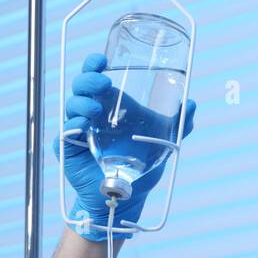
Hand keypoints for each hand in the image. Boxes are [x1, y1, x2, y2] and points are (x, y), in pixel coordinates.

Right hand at [52, 53, 196, 241]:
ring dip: (81, 102)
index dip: (94, 64)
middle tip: (103, 83)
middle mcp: (91, 115)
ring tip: (95, 109)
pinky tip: (82, 125)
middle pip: (81, 87)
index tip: (102, 59)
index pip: (96, 77)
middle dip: (87, 79)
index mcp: (110, 106)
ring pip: (72, 106)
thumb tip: (192, 104)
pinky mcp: (69, 149)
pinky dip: (73, 125)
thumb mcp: (163, 143)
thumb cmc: (140, 168)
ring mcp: (79, 131)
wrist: (128, 198)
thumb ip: (178, 125)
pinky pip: (65, 133)